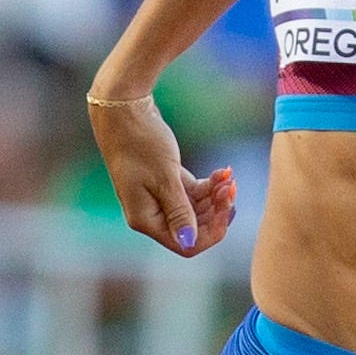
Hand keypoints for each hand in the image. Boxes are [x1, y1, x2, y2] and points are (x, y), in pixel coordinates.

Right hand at [88, 97, 237, 254]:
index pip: (185, 244)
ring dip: (215, 197)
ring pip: (196, 209)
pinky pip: (192, 192)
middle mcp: (151, 213)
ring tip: (228, 178)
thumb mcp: (165, 178)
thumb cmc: (141, 143)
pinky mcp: (164, 181)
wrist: (124, 110)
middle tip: (231, 189)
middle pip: (193, 228)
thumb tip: (190, 242)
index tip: (227, 210)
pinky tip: (222, 171)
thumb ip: (180, 212)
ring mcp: (158, 197)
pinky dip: (208, 185)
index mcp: (146, 219)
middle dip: (216, 213)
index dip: (210, 233)